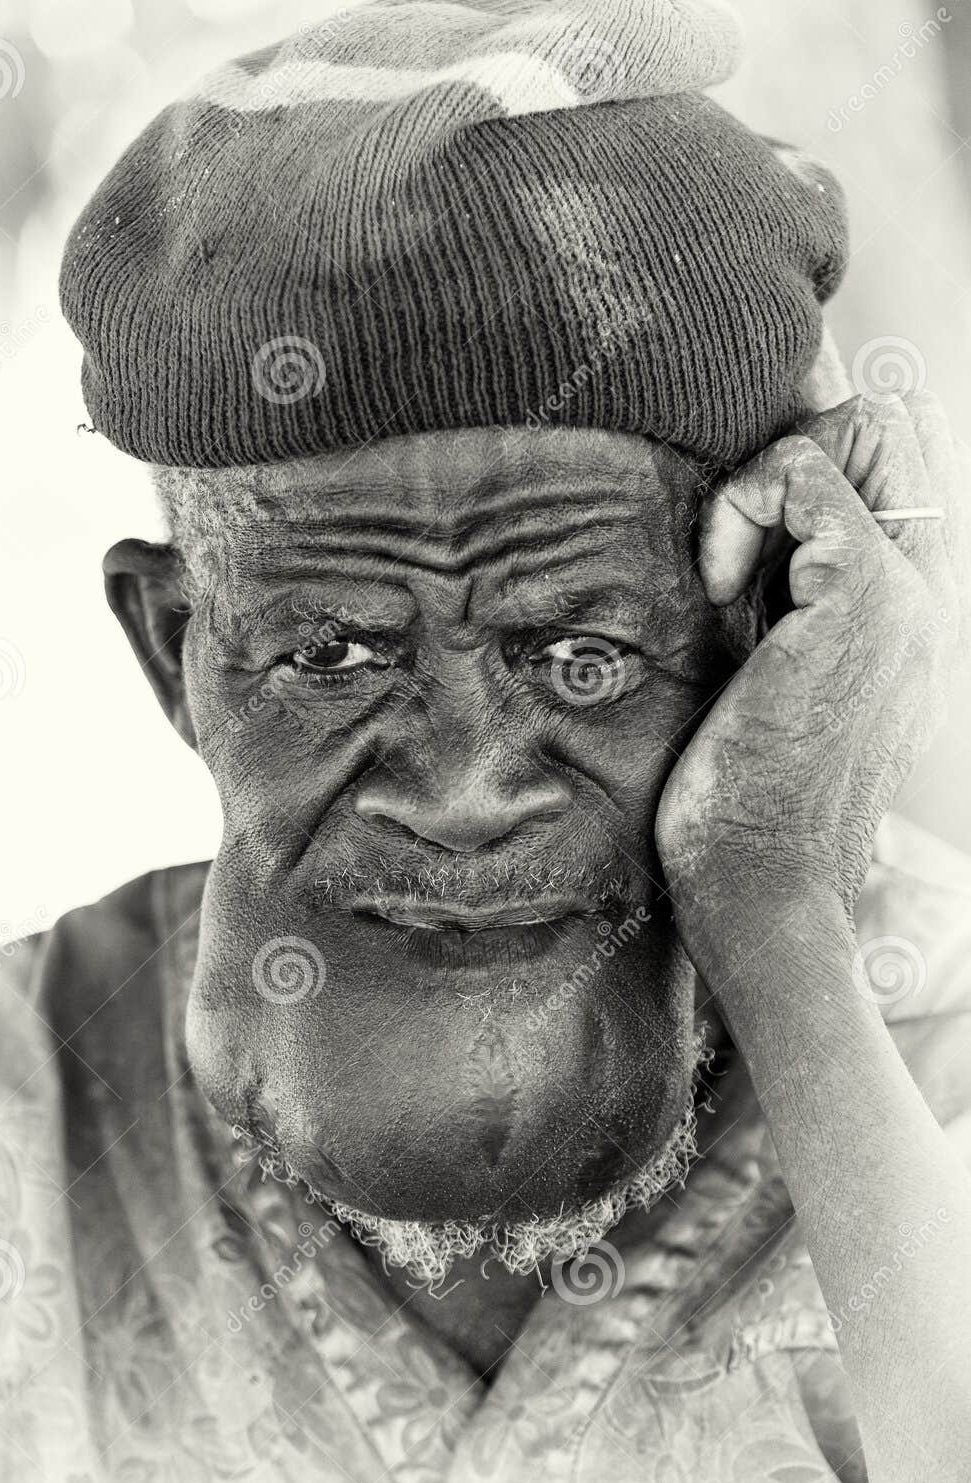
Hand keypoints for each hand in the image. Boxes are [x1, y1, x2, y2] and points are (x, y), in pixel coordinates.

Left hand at [655, 392, 965, 971]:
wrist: (765, 887)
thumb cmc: (749, 809)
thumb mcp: (781, 690)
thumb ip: (789, 613)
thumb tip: (742, 551)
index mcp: (916, 617)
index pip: (903, 468)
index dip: (816, 459)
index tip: (744, 542)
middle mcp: (931, 597)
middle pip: (894, 427)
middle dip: (793, 456)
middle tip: (737, 554)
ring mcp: (907, 595)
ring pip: (863, 429)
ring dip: (770, 482)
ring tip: (729, 582)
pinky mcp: (858, 598)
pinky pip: (802, 473)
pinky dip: (740, 510)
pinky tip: (717, 591)